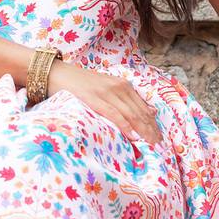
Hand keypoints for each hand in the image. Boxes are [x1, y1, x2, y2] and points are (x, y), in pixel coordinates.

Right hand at [44, 60, 162, 145]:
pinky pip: (113, 113)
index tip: (159, 136)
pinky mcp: (94, 98)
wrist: (58, 74)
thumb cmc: (80, 84)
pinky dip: (125, 125)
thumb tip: (142, 113)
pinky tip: (132, 135)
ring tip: (150, 143)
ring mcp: (107, 92)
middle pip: (140, 112)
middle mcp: (119, 87)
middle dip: (151, 129)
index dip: (153, 123)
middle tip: (158, 144)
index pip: (143, 107)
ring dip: (142, 130)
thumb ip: (121, 99)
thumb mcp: (105, 88)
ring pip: (131, 114)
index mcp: (123, 85)